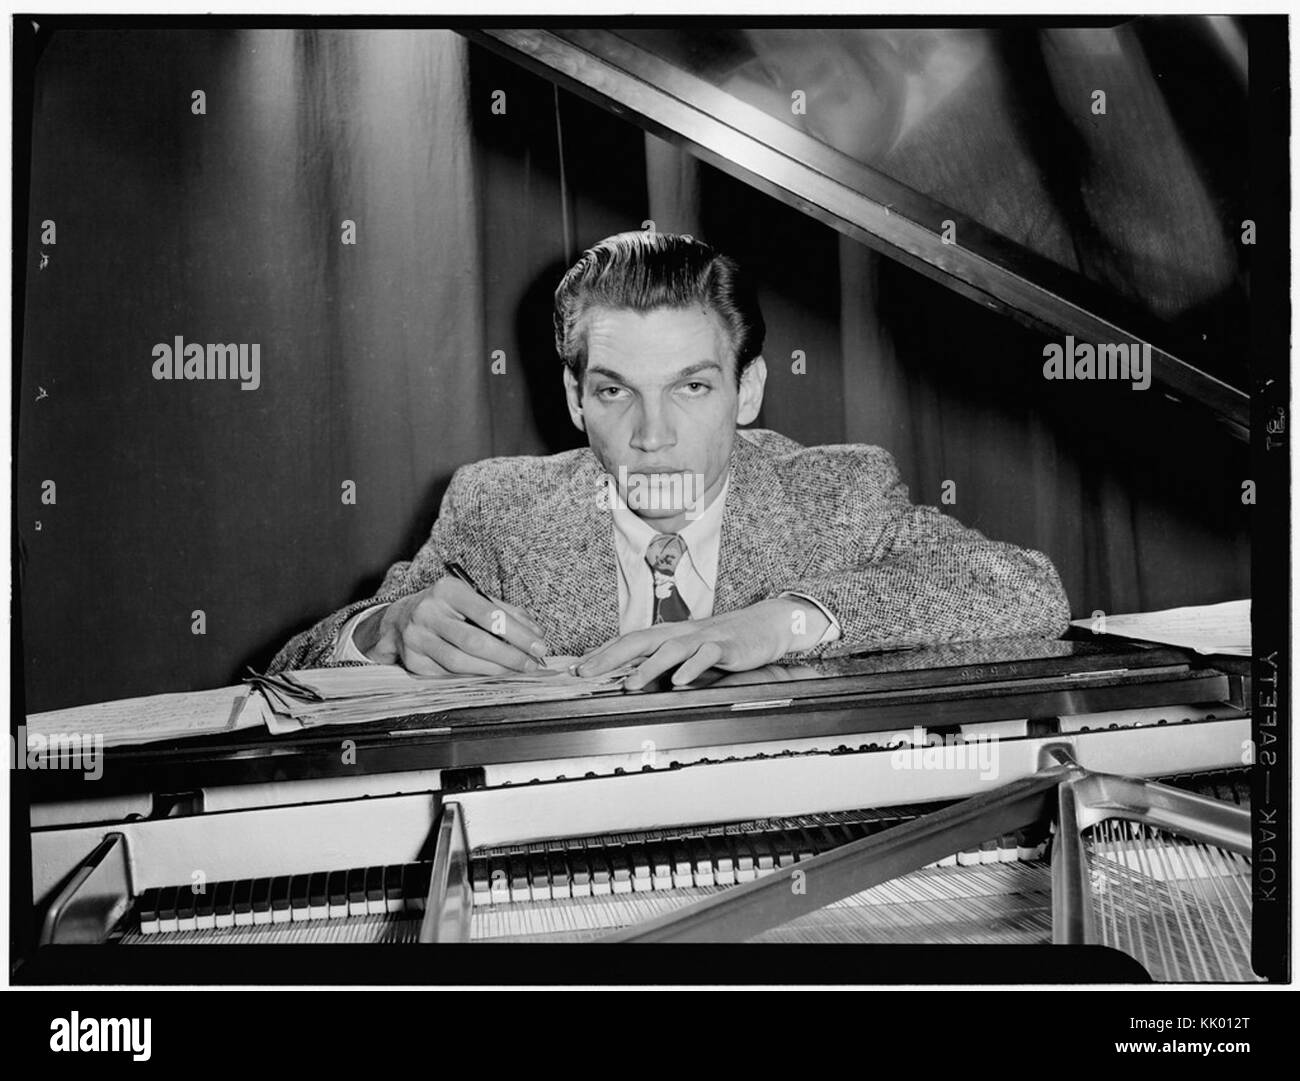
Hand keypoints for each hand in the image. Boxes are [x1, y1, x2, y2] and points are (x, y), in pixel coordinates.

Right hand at [355, 577, 547, 675]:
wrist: (400, 620)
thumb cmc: (447, 608)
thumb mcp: (473, 599)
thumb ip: (505, 612)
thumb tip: (536, 634)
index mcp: (448, 591)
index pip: (488, 613)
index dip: (517, 633)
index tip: (538, 646)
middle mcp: (428, 613)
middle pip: (474, 641)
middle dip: (508, 656)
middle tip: (530, 664)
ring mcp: (417, 639)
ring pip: (460, 663)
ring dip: (493, 671)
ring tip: (514, 671)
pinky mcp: (413, 662)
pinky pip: (449, 675)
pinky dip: (473, 676)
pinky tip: (489, 675)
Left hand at [576, 598, 830, 690]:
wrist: (766, 624)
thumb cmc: (726, 640)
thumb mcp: (691, 652)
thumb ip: (666, 663)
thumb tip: (633, 679)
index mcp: (669, 634)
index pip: (628, 641)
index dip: (602, 653)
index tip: (578, 668)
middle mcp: (681, 632)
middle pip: (639, 641)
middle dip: (609, 657)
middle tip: (585, 673)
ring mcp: (703, 637)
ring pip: (670, 648)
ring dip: (648, 667)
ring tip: (628, 684)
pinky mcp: (726, 645)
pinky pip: (706, 654)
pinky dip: (692, 667)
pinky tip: (680, 681)